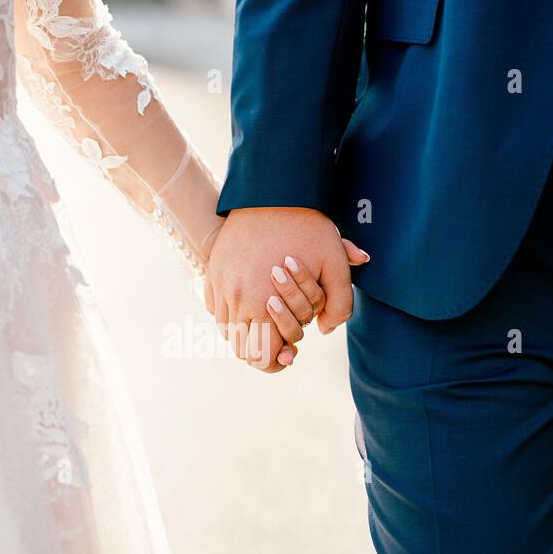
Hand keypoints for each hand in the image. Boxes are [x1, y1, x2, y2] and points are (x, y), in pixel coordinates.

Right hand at [204, 207, 368, 372]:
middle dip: (263, 350)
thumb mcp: (334, 264)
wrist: (270, 191)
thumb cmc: (306, 227)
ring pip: (228, 331)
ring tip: (268, 320)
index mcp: (262, 305)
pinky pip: (217, 308)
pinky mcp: (213, 273)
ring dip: (248, 333)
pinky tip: (253, 302)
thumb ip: (339, 303)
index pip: (261, 357)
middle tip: (283, 340)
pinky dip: (233, 314)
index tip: (291, 353)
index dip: (277, 362)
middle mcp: (235, 301)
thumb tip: (325, 329)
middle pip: (242, 350)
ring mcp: (220, 286)